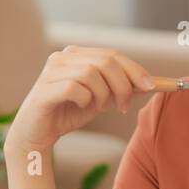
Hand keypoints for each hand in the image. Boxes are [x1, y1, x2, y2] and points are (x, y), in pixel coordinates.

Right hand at [6, 45, 154, 152]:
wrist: (38, 133)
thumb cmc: (69, 113)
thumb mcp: (101, 99)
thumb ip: (121, 88)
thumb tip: (150, 83)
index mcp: (76, 55)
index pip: (112, 54)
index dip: (134, 69)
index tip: (151, 86)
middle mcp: (62, 57)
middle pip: (105, 61)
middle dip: (122, 85)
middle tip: (124, 105)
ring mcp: (51, 71)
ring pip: (90, 73)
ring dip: (103, 95)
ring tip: (100, 108)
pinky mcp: (44, 89)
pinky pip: (74, 88)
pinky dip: (85, 100)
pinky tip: (83, 107)